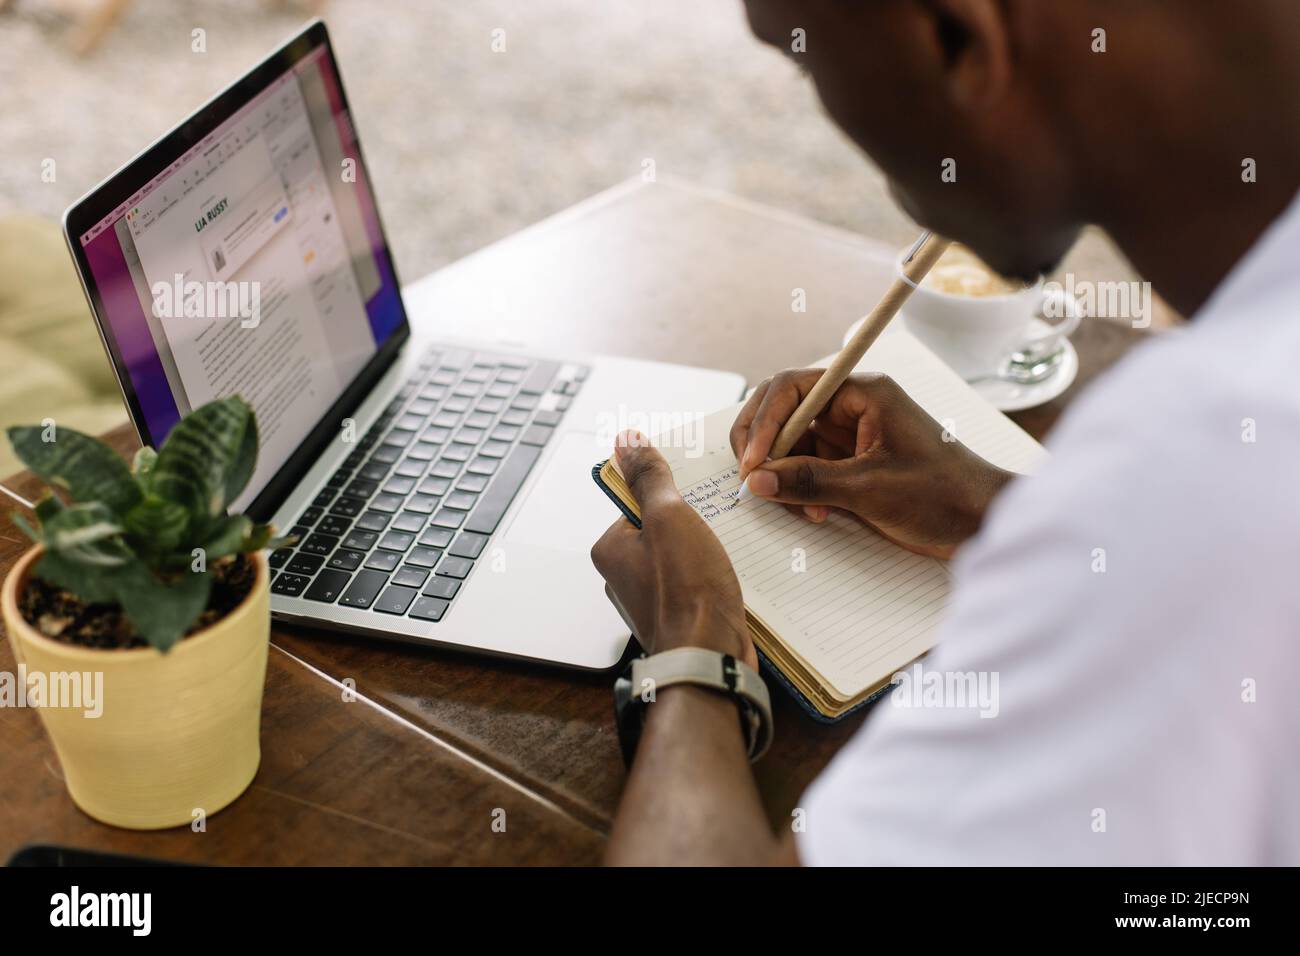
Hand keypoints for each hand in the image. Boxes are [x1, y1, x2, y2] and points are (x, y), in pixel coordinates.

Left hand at [591, 432, 755, 669]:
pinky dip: (715, 580)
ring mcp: (651, 602)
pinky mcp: (678, 620)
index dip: (673, 496)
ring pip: (684, 559)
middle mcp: (623, 578)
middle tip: (719, 526)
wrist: (709, 660)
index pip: (641, 503)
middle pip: (664, 531)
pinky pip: (697, 586)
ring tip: (728, 555)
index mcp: (610, 550)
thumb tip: (627, 439)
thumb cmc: (686, 592)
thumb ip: (650, 477)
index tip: (699, 498)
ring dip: (710, 553)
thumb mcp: (669, 517)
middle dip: (695, 526)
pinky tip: (733, 580)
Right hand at [731, 370, 1014, 558]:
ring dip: (784, 475)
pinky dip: (800, 490)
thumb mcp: (871, 488)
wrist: (983, 522)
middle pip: (784, 412)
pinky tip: (815, 512)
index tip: (752, 462)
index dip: (765, 422)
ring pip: (792, 444)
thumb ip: (810, 480)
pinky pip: (807, 467)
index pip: (792, 388)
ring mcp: (850, 435)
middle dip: (766, 448)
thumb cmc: (942, 494)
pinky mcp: (851, 463)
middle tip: (753, 480)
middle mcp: (852, 406)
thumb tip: (756, 479)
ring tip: (802, 508)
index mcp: (862, 392)